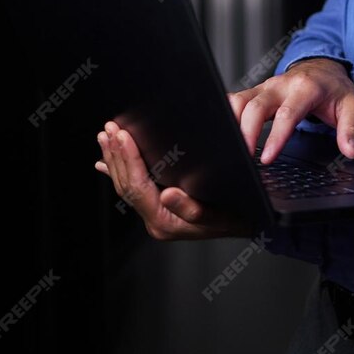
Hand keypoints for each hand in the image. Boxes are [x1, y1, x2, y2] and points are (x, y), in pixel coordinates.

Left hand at [94, 120, 251, 239]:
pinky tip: (107, 162)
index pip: (138, 187)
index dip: (129, 159)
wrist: (247, 224)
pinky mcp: (157, 207)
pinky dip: (119, 170)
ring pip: (126, 184)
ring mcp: (154, 214)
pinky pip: (134, 187)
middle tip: (109, 129)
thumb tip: (167, 194)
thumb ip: (192, 209)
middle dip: (116, 154)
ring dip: (115, 158)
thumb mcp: (220, 216)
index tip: (122, 135)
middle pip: (126, 184)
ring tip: (106, 136)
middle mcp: (155, 220)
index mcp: (164, 223)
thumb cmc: (237, 218)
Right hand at [227, 57, 353, 163]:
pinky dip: (226, 113)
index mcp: (305, 88)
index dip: (275, 137)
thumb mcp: (352, 106)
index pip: (287, 114)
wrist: (324, 68)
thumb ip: (351, 129)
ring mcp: (266, 87)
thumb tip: (351, 150)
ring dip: (232, 122)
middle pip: (256, 106)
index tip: (266, 158)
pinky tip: (223, 130)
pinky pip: (235, 99)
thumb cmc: (335, 89)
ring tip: (230, 147)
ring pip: (240, 100)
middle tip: (244, 157)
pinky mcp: (256, 91)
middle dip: (246, 132)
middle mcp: (281, 85)